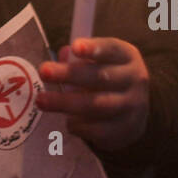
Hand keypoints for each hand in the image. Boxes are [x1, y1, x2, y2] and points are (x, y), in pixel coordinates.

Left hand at [36, 38, 148, 152]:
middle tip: (43, 72)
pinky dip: (80, 125)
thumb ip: (80, 58)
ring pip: (97, 105)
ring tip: (41, 100)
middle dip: (70, 74)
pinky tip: (68, 122)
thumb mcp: (99, 62)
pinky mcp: (126, 130)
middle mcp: (135, 79)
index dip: (94, 48)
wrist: (134, 114)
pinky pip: (99, 129)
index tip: (75, 47)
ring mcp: (133, 106)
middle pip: (101, 76)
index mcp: (127, 56)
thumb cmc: (108, 79)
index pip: (112, 49)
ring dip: (66, 103)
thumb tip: (64, 55)